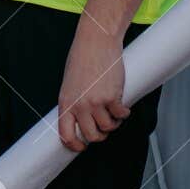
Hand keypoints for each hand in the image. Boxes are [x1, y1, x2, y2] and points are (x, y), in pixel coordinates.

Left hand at [56, 24, 128, 150]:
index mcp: (65, 103)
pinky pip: (121, 115)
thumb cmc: (82, 59)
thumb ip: (74, 102)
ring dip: (113, 123)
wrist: (96, 41)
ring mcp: (96, 103)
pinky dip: (124, 113)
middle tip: (104, 127)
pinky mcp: (112, 97)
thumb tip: (80, 119)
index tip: (81, 146)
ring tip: (114, 113)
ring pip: (108, 127)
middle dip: (100, 135)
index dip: (74, 145)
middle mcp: (79, 106)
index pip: (66, 135)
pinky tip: (122, 106)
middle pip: (91, 135)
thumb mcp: (70, 83)